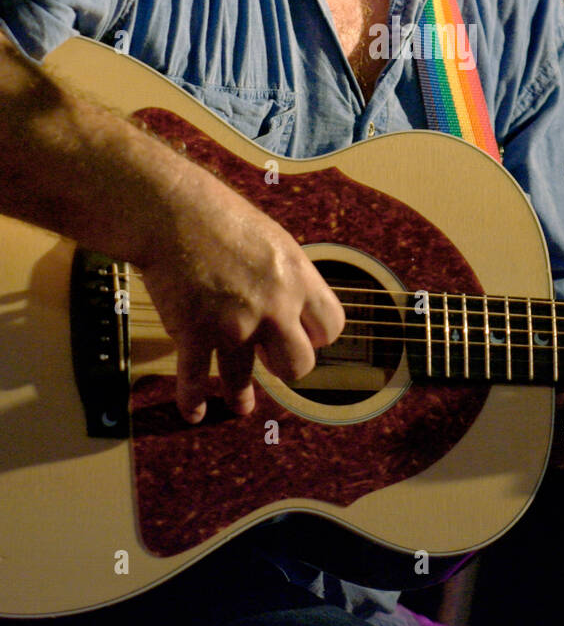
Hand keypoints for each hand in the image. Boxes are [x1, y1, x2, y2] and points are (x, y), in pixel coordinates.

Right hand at [139, 165, 344, 423]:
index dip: (318, 337)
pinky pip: (196, 381)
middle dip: (286, 366)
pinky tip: (196, 412)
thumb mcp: (273, 240)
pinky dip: (194, 402)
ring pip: (246, 382)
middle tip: (272, 361)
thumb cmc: (221, 216)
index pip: (330, 328)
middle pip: (298, 364)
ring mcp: (233, 325)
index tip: (305, 338)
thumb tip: (296, 305)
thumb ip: (288, 277)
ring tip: (242, 405)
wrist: (172, 213)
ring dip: (242, 396)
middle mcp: (273, 307)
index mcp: (298, 279)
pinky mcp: (194, 335)